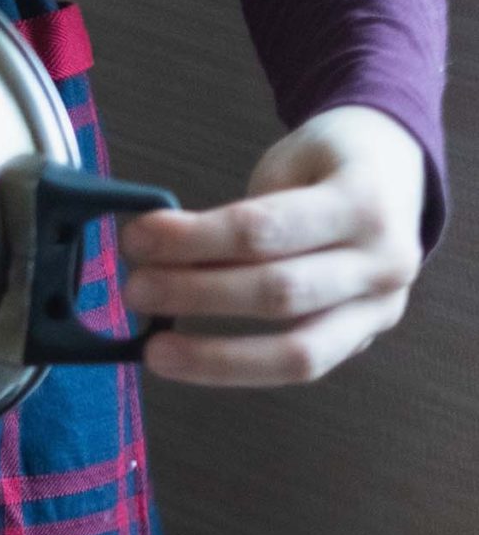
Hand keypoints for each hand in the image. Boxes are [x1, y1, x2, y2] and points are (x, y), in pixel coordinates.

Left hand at [120, 106, 426, 386]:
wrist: (398, 174)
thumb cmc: (329, 165)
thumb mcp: (288, 166)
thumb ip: (242, 217)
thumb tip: (161, 260)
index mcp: (365, 199)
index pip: (265, 229)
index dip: (194, 239)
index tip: (137, 239)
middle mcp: (386, 260)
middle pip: (280, 292)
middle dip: (197, 295)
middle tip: (135, 291)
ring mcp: (382, 308)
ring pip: (296, 352)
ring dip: (213, 354)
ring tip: (153, 348)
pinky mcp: (364, 339)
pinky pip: (298, 368)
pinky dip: (238, 369)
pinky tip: (190, 363)